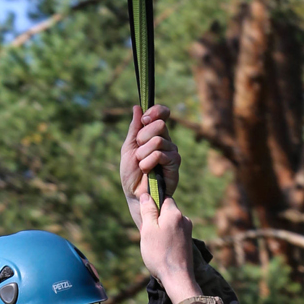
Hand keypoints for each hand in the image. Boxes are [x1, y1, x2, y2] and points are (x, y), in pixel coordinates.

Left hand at [121, 104, 180, 227]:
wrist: (134, 195)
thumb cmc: (130, 174)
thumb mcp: (128, 148)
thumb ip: (134, 129)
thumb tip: (137, 107)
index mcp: (154, 134)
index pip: (162, 113)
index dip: (156, 111)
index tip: (145, 119)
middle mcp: (165, 140)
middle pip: (159, 125)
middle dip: (143, 137)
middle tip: (139, 152)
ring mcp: (171, 151)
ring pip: (158, 140)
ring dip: (143, 154)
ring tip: (141, 165)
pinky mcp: (175, 164)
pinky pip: (160, 154)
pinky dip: (149, 162)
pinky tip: (147, 171)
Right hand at [138, 191, 202, 303]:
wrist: (177, 278)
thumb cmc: (160, 254)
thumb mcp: (148, 230)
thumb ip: (148, 211)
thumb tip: (147, 195)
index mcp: (175, 213)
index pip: (163, 198)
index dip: (153, 206)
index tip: (147, 218)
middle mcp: (184, 219)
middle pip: (167, 212)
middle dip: (156, 220)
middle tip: (149, 235)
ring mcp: (188, 232)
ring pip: (170, 224)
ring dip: (161, 231)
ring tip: (156, 246)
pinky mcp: (188, 243)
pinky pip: (174, 234)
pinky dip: (167, 240)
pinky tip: (163, 251)